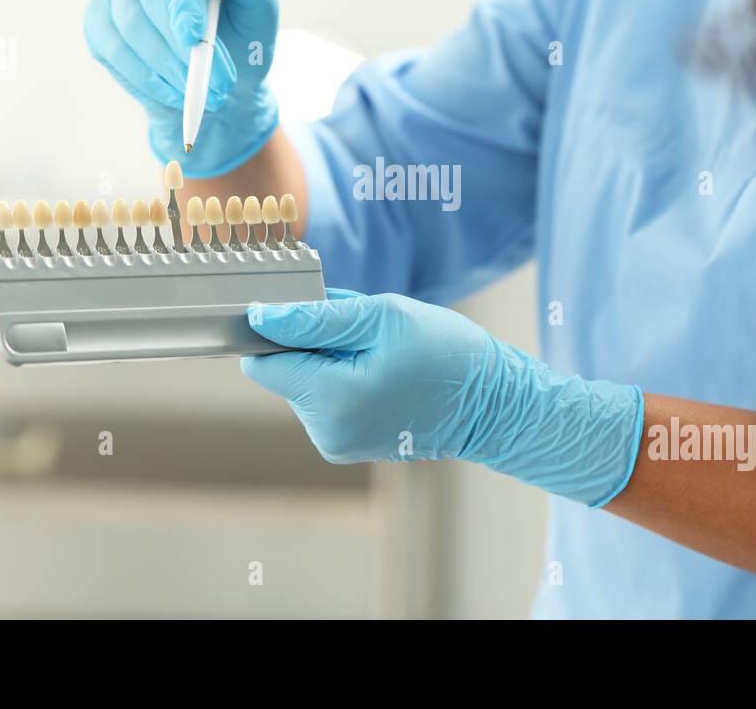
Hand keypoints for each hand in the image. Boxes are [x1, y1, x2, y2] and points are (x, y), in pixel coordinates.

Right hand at [83, 0, 279, 176]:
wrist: (217, 76)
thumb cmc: (244, 34)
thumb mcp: (261, 6)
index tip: (196, 38)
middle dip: (180, 45)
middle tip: (216, 83)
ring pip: (128, 23)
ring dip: (166, 66)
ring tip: (204, 93)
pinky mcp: (99, 16)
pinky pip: (111, 47)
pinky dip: (145, 77)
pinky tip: (174, 92)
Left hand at [241, 290, 645, 506]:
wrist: (494, 404)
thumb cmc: (446, 354)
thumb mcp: (383, 317)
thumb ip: (317, 318)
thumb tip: (261, 317)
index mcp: (332, 398)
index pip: (263, 362)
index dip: (276, 330)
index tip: (308, 311)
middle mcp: (326, 430)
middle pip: (284, 371)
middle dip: (313, 343)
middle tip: (365, 331)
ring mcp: (336, 443)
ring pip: (304, 384)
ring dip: (330, 360)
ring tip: (379, 353)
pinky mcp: (346, 444)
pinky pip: (323, 401)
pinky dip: (342, 379)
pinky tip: (380, 373)